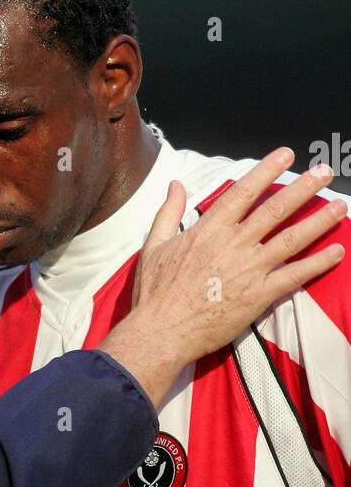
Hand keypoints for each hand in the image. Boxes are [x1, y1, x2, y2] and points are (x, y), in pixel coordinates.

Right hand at [101, 148, 346, 407]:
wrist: (161, 331)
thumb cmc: (154, 292)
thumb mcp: (154, 245)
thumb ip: (168, 212)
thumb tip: (176, 184)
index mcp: (209, 229)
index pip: (244, 191)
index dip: (267, 170)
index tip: (286, 155)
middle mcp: (234, 243)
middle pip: (276, 209)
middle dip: (304, 188)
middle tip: (325, 172)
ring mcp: (250, 269)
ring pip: (292, 238)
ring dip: (319, 220)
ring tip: (341, 206)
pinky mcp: (259, 295)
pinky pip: (295, 275)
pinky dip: (318, 263)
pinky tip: (336, 251)